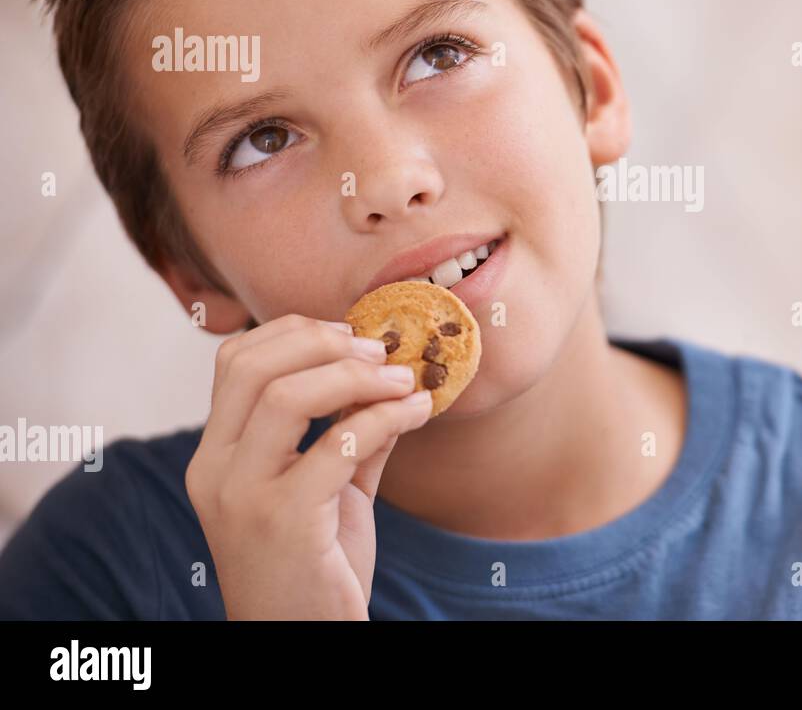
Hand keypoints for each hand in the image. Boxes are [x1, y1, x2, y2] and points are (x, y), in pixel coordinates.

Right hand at [185, 314, 430, 618]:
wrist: (304, 638)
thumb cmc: (316, 563)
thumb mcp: (330, 488)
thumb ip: (350, 431)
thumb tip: (391, 373)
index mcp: (217, 455)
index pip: (234, 361)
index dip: (295, 331)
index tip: (349, 334)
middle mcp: (215, 471)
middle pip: (252, 367)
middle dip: (325, 344)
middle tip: (380, 352)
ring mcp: (243, 497)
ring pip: (285, 397)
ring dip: (356, 377)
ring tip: (404, 380)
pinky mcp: (283, 522)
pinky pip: (336, 446)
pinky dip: (384, 417)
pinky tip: (417, 413)